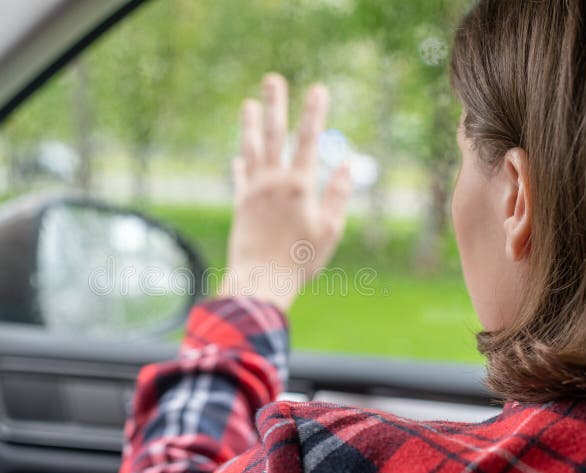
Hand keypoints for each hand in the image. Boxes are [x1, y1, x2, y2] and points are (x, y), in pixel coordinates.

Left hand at [218, 73, 352, 311]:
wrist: (261, 281)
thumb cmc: (301, 259)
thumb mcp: (330, 229)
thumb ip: (338, 194)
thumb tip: (346, 164)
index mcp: (299, 186)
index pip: (308, 141)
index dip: (314, 113)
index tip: (318, 88)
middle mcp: (273, 182)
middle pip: (274, 135)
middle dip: (275, 105)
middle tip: (272, 79)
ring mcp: (253, 192)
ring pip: (251, 149)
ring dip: (250, 125)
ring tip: (247, 104)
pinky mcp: (241, 205)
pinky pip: (240, 178)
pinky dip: (241, 164)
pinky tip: (239, 156)